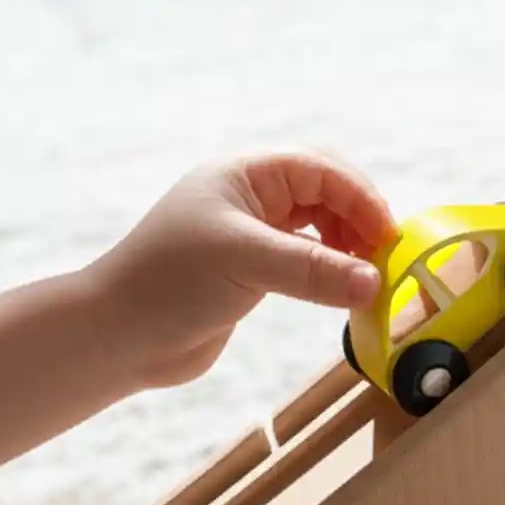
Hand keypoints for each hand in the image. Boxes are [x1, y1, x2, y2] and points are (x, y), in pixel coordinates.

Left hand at [84, 150, 398, 388]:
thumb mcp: (246, 263)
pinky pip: (306, 259)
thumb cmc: (168, 283)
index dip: (359, 196)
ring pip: (318, 225)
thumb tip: (375, 283)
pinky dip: (330, 270)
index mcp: (244, 174)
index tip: (387, 234)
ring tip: (366, 276)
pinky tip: (343, 289)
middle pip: (325, 191)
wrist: (117, 336)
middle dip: (358, 217)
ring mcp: (252, 234)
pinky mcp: (252, 271)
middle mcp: (250, 197)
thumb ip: (313, 270)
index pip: (319, 168)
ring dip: (347, 245)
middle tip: (383, 255)